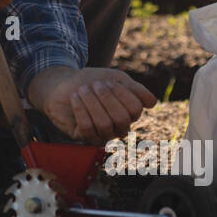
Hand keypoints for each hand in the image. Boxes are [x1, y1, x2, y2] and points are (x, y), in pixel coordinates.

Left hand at [26, 66, 155, 142]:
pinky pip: (87, 129)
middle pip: (121, 119)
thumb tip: (152, 104)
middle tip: (94, 85)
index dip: (122, 93)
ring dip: (92, 103)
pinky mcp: (83, 138)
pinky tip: (75, 98)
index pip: (135, 109)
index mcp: (129, 113)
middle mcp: (118, 128)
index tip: (108, 80)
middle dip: (106, 98)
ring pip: (104, 125)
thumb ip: (136, 89)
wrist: (63, 85)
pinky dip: (80, 110)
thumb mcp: (116, 79)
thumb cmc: (92, 82)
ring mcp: (101, 135)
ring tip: (82, 90)